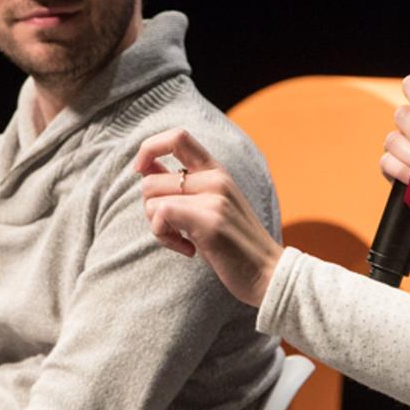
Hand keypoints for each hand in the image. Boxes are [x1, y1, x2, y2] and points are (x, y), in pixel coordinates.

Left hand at [134, 129, 283, 306]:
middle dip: (149, 210)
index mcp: (216, 171)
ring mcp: (215, 196)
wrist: (268, 273)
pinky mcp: (211, 219)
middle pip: (150, 180)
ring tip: (184, 242)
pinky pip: (161, 215)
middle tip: (174, 230)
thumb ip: (180, 185)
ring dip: (158, 228)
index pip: (177, 136)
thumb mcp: (208, 206)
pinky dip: (164, 237)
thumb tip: (145, 168)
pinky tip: (188, 250)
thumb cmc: (234, 244)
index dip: (149, 148)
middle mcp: (216, 177)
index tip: (141, 171)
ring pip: (151, 200)